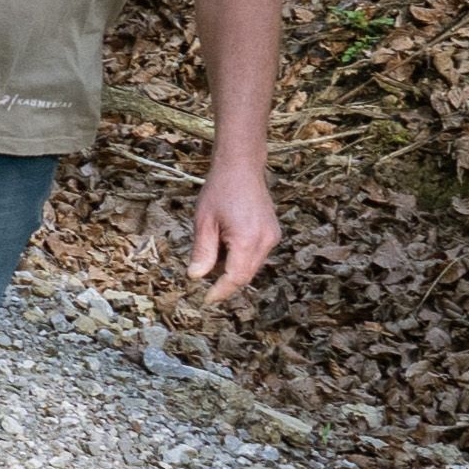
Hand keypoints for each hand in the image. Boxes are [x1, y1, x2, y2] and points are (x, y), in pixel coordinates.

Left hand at [183, 154, 279, 306]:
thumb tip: (196, 277)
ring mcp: (273, 237)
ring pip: (252, 266)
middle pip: (246, 275)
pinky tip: (225, 247)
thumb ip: (202, 252)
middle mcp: (266, 241)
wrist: (241, 168)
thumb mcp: (204, 222)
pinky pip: (256, 255)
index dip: (221, 292)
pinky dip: (241, 258)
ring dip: (232, 269)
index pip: (236, 278)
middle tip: (203, 283)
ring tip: (212, 258)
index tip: (206, 300)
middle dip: (225, 282)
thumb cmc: (219, 191)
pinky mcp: (273, 233)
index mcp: (248, 240)